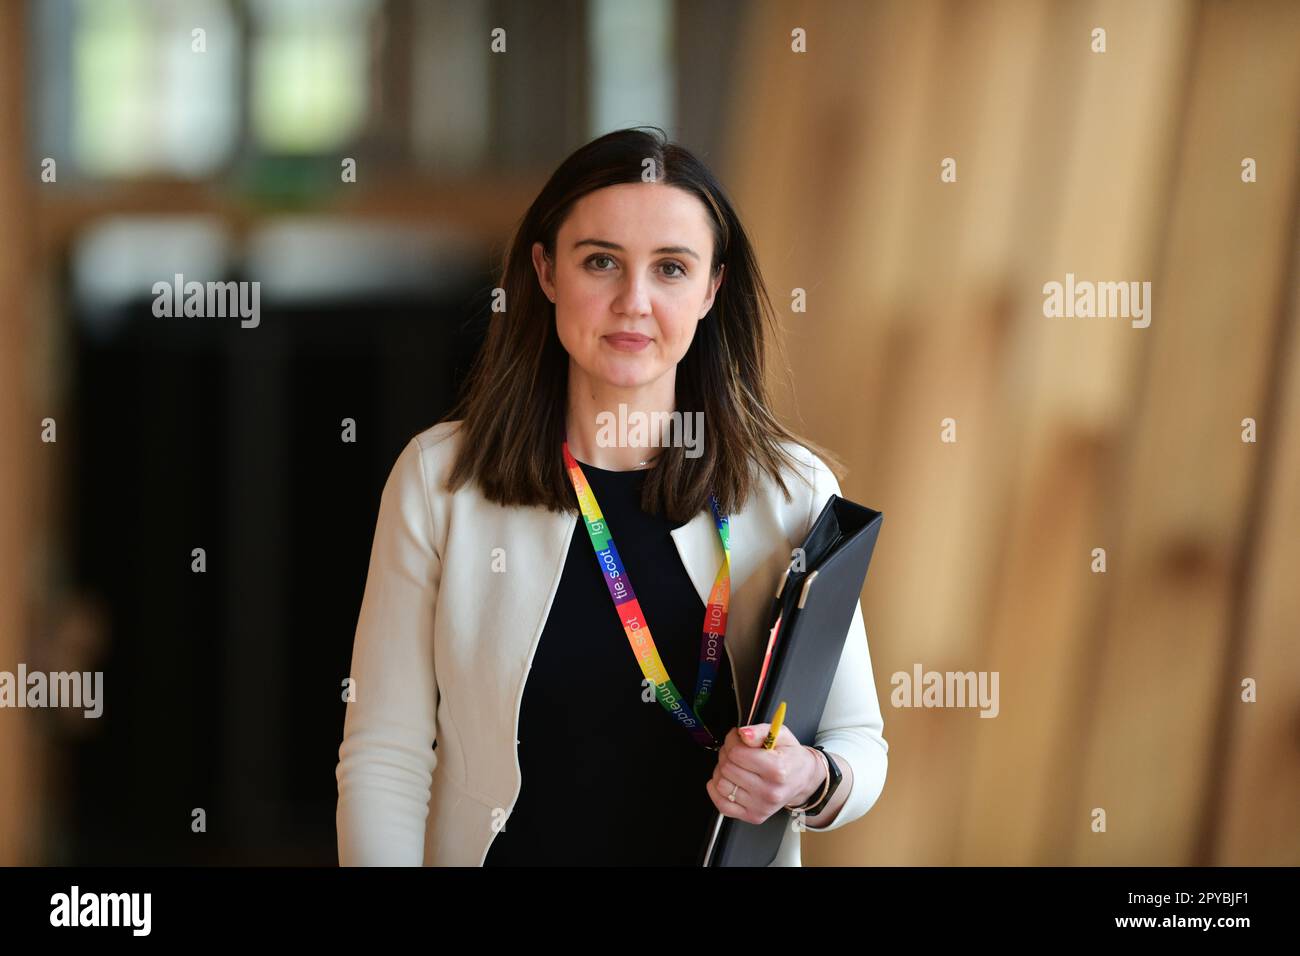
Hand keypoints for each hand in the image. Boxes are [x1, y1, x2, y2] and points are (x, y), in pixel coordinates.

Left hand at [705, 723, 824, 823]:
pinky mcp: (754, 816)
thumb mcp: (782, 735)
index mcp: (778, 769)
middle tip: (735, 749)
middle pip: (727, 767)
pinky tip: (728, 780)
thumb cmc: (791, 757)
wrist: (803, 779)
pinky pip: (722, 805)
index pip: (737, 753)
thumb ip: (760, 731)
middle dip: (726, 753)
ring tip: (733, 765)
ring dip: (721, 771)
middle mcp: (770, 791)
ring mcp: (761, 807)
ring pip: (721, 785)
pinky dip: (718, 791)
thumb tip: (743, 734)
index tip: (737, 737)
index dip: (732, 740)